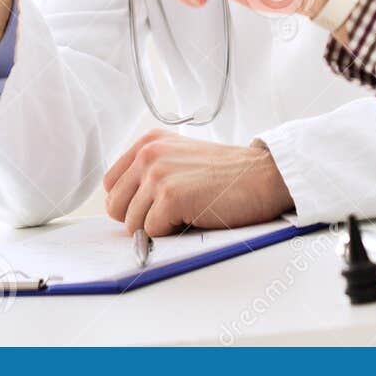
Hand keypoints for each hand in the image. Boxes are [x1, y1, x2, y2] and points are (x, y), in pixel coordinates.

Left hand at [102, 128, 293, 233]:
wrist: (264, 175)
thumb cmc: (228, 174)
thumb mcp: (180, 158)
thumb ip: (150, 171)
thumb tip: (123, 207)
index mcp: (149, 142)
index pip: (111, 184)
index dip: (132, 202)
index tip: (155, 204)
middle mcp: (149, 153)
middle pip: (115, 206)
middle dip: (140, 217)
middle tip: (173, 212)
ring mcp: (158, 174)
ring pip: (132, 224)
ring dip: (159, 226)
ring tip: (189, 210)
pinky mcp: (170, 197)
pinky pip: (152, 233)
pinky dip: (172, 233)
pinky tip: (195, 215)